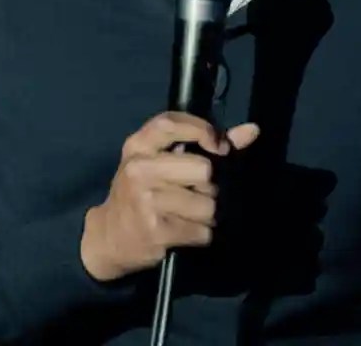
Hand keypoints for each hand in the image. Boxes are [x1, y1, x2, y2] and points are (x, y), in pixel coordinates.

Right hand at [80, 111, 260, 281]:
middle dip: (209, 186)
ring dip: (207, 215)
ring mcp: (147, 201)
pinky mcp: (157, 231)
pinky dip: (201, 235)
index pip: (171, 124)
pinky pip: (203, 231)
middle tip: (196, 193)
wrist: (108, 237)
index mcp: (138, 146)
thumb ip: (206, 143)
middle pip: (203, 170)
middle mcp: (139, 169)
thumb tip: (252, 130)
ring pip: (208, 205)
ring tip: (189, 215)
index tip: (219, 146)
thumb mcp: (161, 162)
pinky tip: (184, 232)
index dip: (202, 130)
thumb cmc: (141, 193)